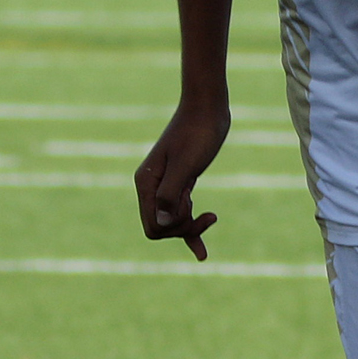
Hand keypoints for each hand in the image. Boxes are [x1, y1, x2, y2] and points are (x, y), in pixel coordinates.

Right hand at [134, 100, 230, 260]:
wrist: (209, 108)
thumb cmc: (198, 133)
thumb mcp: (187, 164)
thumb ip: (171, 193)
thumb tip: (162, 222)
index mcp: (146, 183)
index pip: (153, 227)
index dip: (174, 229)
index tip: (193, 211)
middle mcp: (151, 186)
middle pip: (161, 228)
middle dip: (183, 229)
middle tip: (206, 216)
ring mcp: (165, 185)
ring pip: (172, 223)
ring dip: (191, 227)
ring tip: (211, 217)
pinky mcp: (180, 182)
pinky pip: (180, 213)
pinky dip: (190, 230)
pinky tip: (202, 251)